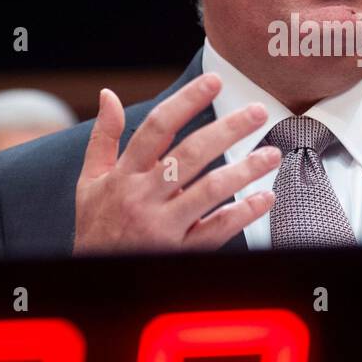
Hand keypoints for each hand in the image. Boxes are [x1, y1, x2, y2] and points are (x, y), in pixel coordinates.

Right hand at [73, 72, 281, 253]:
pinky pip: (216, 231)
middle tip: (257, 112)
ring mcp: (162, 227)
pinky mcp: (179, 253)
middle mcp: (143, 198)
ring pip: (209, 191)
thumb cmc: (96, 226)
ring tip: (271, 154)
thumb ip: (103, 138)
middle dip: (228, 129)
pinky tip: (264, 198)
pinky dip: (243, 214)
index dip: (186, 101)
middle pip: (190, 154)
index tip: (213, 82)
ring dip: (244, 170)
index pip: (156, 128)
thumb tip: (108, 96)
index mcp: (123, 175)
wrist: (91, 279)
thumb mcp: (90, 181)